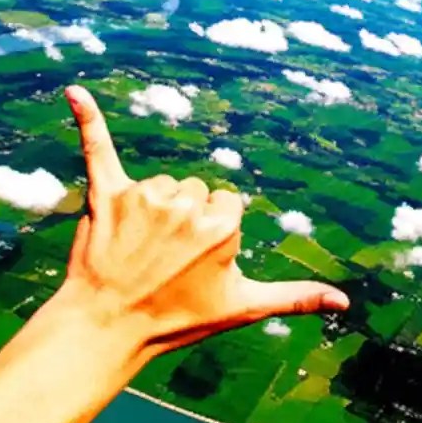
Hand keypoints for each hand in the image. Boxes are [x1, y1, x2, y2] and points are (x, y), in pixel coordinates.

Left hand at [61, 85, 348, 355]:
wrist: (107, 329)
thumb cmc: (177, 320)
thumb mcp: (242, 307)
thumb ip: (295, 295)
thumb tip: (346, 300)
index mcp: (221, 226)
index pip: (225, 206)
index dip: (212, 238)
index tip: (191, 268)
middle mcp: (184, 205)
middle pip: (195, 192)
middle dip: (184, 222)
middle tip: (162, 263)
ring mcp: (145, 197)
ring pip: (162, 185)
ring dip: (154, 210)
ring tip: (137, 251)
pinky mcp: (107, 193)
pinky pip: (98, 149)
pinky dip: (87, 119)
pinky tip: (74, 93)